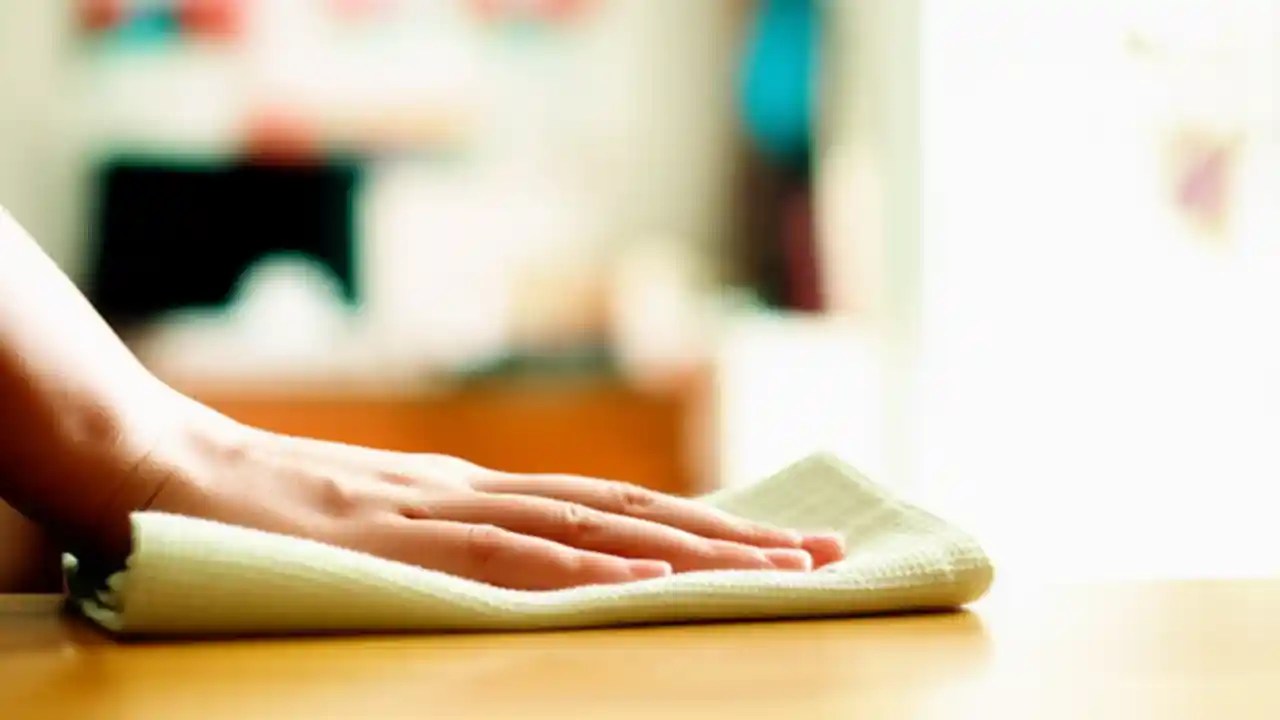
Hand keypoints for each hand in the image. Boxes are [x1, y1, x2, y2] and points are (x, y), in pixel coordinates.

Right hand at [106, 400, 843, 590]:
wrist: (158, 464)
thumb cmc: (264, 505)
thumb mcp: (382, 526)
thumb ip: (453, 538)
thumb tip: (523, 563)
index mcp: (480, 492)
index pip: (618, 509)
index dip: (705, 526)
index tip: (780, 547)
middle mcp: (479, 491)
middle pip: (633, 513)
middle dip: (734, 538)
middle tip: (826, 556)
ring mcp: (438, 511)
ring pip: (591, 530)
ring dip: (690, 551)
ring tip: (776, 570)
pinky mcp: (389, 541)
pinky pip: (500, 556)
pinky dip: (578, 569)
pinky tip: (643, 580)